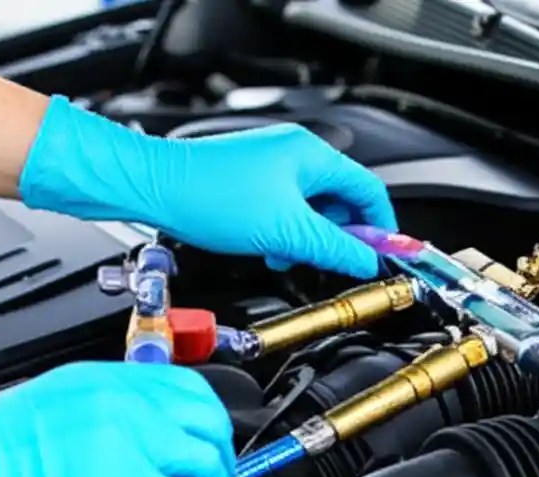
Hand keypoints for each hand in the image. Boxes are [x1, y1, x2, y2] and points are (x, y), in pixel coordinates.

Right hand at [0, 362, 233, 476]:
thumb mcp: (42, 411)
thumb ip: (94, 423)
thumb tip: (120, 451)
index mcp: (100, 380)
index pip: (186, 388)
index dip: (205, 421)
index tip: (204, 444)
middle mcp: (125, 403)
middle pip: (210, 421)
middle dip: (219, 455)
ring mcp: (132, 444)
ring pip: (210, 464)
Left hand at [18, 95, 394, 278]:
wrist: (154, 187)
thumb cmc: (210, 196)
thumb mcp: (285, 232)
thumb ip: (333, 249)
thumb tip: (365, 261)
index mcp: (313, 155)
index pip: (369, 191)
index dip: (381, 228)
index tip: (384, 255)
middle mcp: (296, 152)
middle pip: (341, 200)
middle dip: (339, 236)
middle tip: (334, 262)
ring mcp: (273, 163)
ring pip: (311, 207)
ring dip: (309, 237)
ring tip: (291, 257)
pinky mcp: (252, 178)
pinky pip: (286, 207)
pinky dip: (286, 231)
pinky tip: (271, 249)